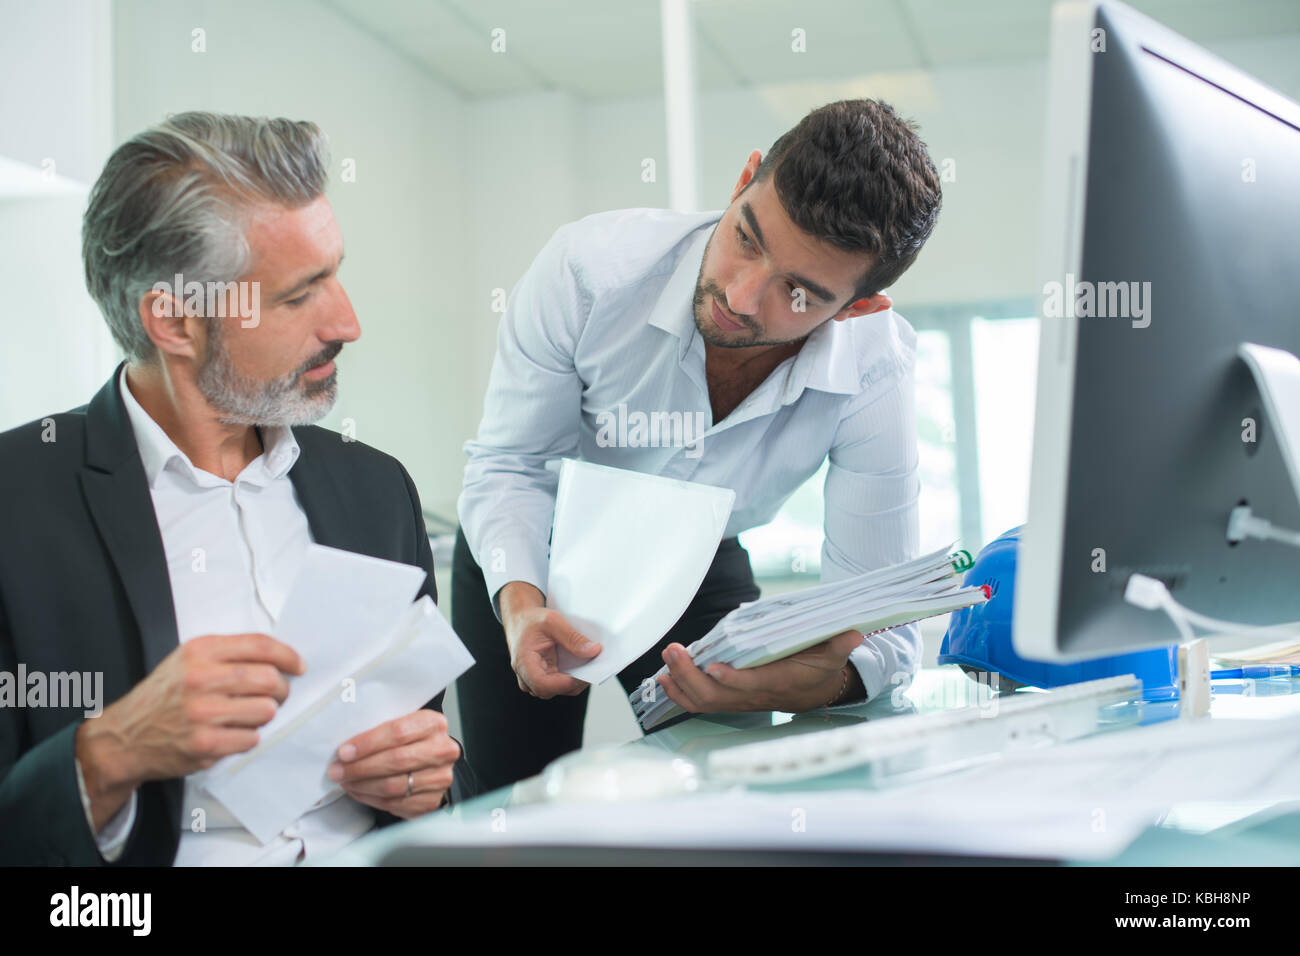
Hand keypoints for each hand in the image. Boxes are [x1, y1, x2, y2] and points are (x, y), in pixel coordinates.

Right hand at [75, 633, 304, 828]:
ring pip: (266, 710)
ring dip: (264, 715)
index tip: (298, 666)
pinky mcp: (205, 744)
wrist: (124, 737)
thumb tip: (279, 659)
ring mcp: (203, 713)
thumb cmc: (164, 696)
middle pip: (269, 679)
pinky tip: (231, 733)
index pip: (260, 645)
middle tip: (278, 695)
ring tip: (248, 715)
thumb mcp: (188, 660)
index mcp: (200, 651)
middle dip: (282, 689)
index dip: (288, 656)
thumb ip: (228, 654)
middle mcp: (201, 678)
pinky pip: (252, 738)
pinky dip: (248, 737)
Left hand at [328, 709, 459, 818]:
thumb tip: (346, 746)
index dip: (368, 743)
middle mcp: (443, 750)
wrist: (431, 761)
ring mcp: (440, 777)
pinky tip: (359, 792)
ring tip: (345, 782)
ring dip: (363, 785)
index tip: (344, 752)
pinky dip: (371, 799)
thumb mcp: (401, 724)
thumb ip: (379, 730)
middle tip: (337, 771)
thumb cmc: (410, 741)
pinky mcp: (432, 800)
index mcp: (433, 724)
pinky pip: (395, 803)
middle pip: (396, 760)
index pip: (398, 732)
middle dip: (360, 767)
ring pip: (394, 785)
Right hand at [498, 581, 601, 698]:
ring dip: (575, 680)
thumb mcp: (553, 621)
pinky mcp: (543, 678)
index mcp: (523, 663)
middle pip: (552, 691)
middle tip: (594, 667)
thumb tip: (594, 651)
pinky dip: (573, 677)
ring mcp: (534, 680)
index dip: (564, 683)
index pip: (542, 684)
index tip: (584, 674)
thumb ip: (573, 637)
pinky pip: (559, 684)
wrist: (521, 619)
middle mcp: (526, 676)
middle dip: (575, 682)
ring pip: (558, 690)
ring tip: (591, 665)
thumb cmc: (531, 620)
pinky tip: (583, 666)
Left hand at [656, 629, 864, 714]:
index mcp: (779, 682)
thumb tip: (852, 634)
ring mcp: (739, 700)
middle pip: (717, 696)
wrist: (815, 692)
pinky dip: (681, 691)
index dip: (732, 679)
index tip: (711, 666)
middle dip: (690, 676)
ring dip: (680, 682)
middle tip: (673, 652)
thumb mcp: (833, 655)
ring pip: (704, 701)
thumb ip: (839, 645)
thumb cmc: (819, 667)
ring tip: (666, 659)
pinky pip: (701, 702)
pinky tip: (666, 677)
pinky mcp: (729, 699)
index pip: (752, 685)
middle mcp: (755, 696)